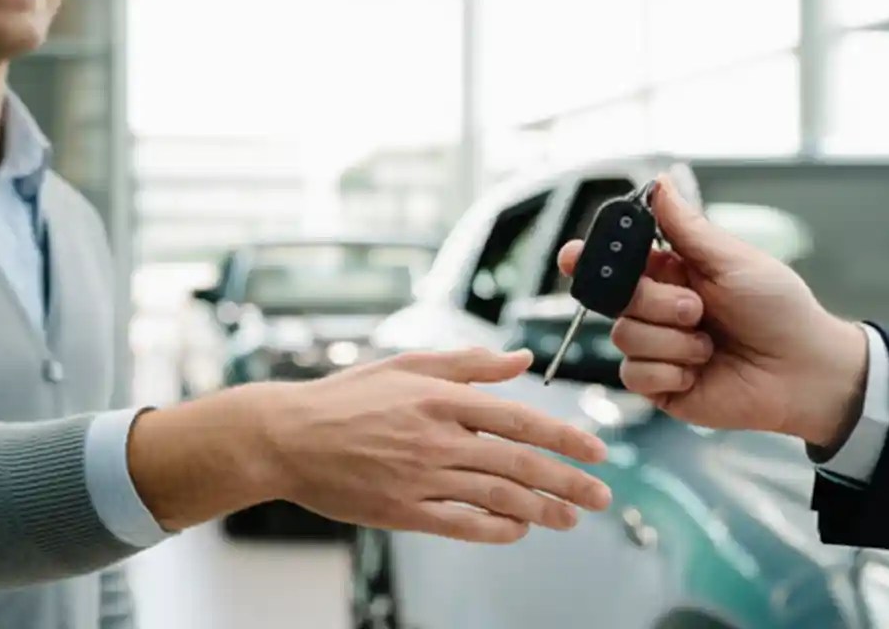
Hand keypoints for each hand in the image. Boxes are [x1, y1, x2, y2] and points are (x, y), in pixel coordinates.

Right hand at [259, 348, 611, 543]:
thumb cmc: (346, 396)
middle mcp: (438, 439)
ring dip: (542, 509)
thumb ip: (469, 364)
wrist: (286, 437)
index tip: (598, 450)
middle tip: (602, 495)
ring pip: (498, 497)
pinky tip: (520, 530)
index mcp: (442, 398)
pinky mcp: (403, 511)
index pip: (520, 419)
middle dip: (568, 481)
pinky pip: (461, 525)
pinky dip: (496, 529)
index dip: (564, 436)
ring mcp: (421, 478)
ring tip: (572, 517)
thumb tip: (522, 360)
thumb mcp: (408, 364)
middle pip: (519, 463)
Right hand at [556, 175, 868, 450]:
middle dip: (657, 303)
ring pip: (624, 336)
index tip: (575, 257)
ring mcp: (658, 347)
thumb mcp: (733, 260)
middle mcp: (659, 308)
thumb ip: (686, 228)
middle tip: (696, 308)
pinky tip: (700, 372)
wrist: (802, 371)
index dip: (589, 257)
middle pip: (617, 298)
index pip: (616, 260)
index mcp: (672, 271)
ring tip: (709, 345)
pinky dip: (670, 372)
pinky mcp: (660, 385)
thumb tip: (659, 183)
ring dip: (673, 341)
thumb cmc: (779, 310)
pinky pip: (635, 375)